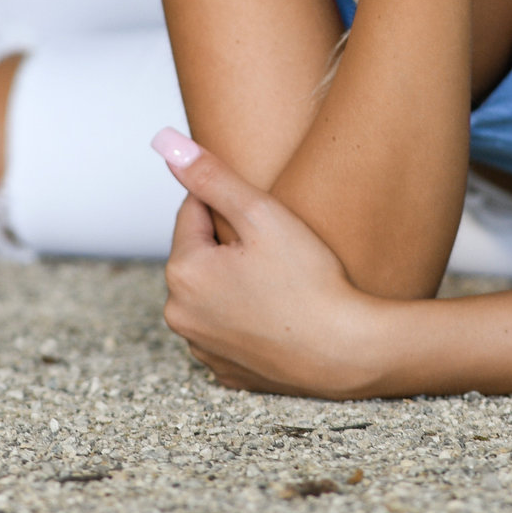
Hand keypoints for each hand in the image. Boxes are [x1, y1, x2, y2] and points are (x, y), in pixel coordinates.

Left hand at [154, 128, 390, 397]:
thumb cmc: (309, 282)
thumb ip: (211, 175)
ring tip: (280, 283)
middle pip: (200, 254)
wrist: (346, 353)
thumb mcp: (261, 215)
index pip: (194, 211)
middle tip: (278, 252)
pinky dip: (245, 317)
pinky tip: (278, 314)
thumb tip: (165, 142)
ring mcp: (201, 347)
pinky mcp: (224, 371)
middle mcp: (180, 314)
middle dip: (231, 246)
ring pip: (212, 291)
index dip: (234, 207)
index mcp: (182, 272)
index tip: (267, 222)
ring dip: (234, 281)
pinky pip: (227, 327)